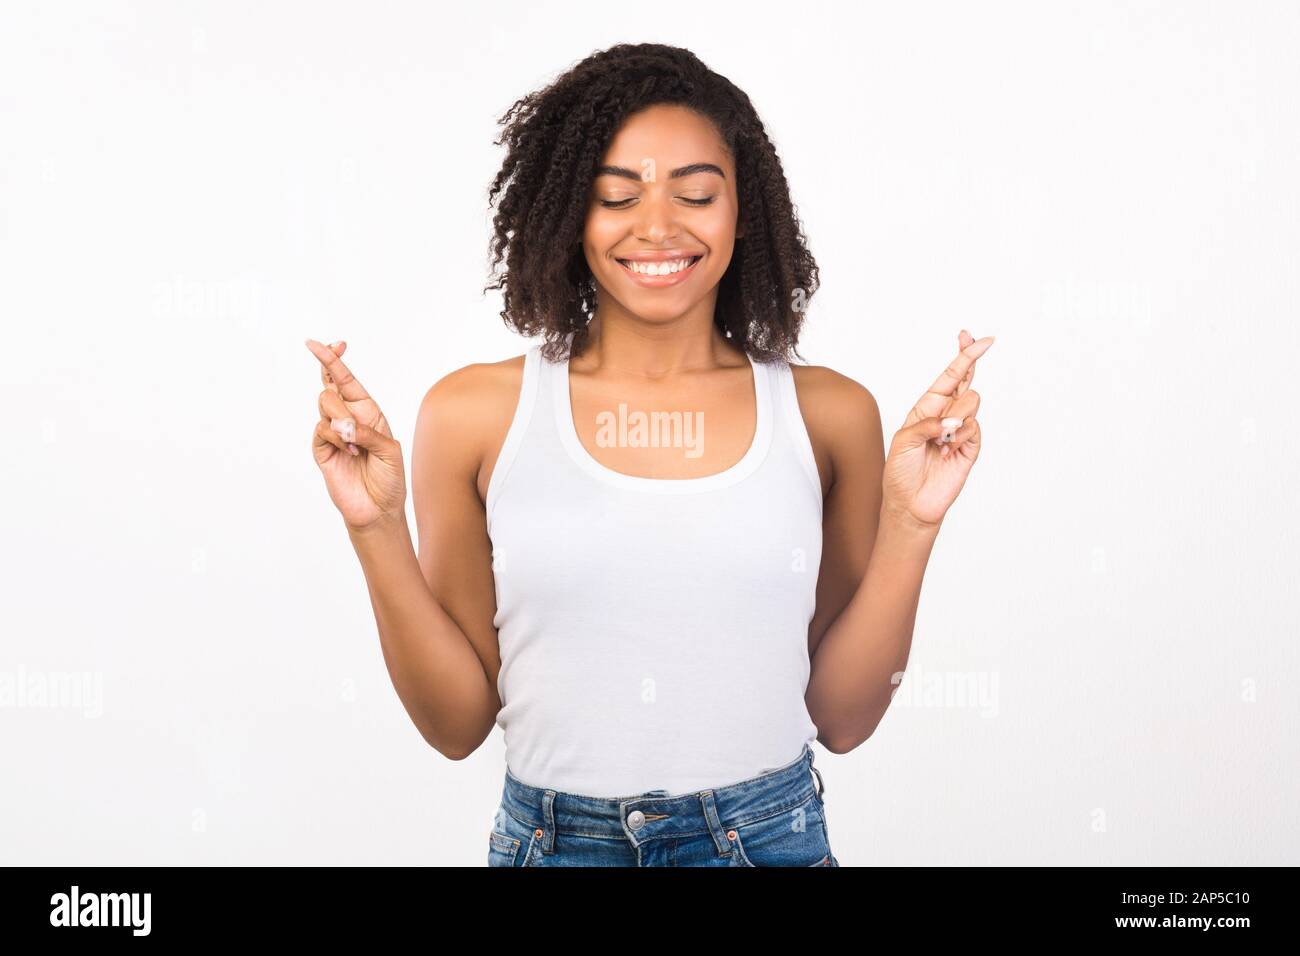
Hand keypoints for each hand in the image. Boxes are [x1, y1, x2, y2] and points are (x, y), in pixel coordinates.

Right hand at [305, 338, 405, 531]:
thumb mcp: (389, 449)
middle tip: (354, 428)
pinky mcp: (321, 449)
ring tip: (355, 445)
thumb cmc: (390, 478)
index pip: (345, 379)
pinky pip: (321, 428)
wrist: (378, 509)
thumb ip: (367, 431)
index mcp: (367, 411)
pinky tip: (349, 452)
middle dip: (340, 399)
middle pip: (329, 388)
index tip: (326, 343)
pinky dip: (336, 437)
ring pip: (324, 405)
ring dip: (342, 422)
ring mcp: (332, 433)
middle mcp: (348, 418)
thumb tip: (341, 424)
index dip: (334, 360)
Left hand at [881, 329, 994, 528]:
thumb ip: (926, 424)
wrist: (910, 504)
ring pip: (971, 402)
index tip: (979, 339)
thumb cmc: (900, 472)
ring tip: (940, 440)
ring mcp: (960, 431)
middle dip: (968, 369)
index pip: (951, 376)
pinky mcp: (971, 448)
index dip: (965, 356)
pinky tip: (948, 450)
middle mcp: (946, 416)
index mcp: (927, 408)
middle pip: (967, 382)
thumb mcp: (903, 441)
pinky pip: (974, 428)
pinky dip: (960, 436)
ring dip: (954, 417)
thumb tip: (952, 421)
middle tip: (956, 373)